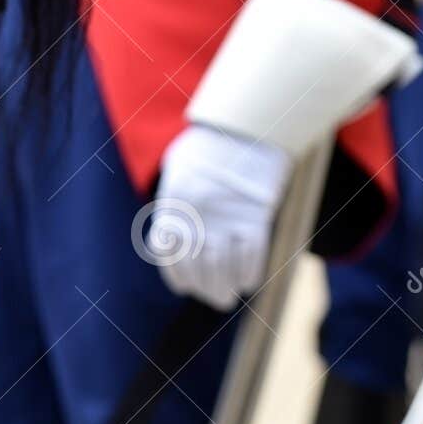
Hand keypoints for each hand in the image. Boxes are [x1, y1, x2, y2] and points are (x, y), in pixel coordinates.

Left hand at [148, 125, 292, 311]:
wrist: (245, 124)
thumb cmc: (211, 142)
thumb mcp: (180, 165)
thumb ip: (177, 196)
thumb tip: (176, 228)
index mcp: (173, 206)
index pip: (168, 255)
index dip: (179, 276)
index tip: (188, 286)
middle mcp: (194, 218)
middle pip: (197, 268)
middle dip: (206, 290)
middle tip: (217, 299)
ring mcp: (224, 220)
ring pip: (222, 269)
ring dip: (225, 288)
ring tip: (229, 295)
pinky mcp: (254, 219)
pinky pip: (251, 258)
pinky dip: (249, 274)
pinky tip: (249, 280)